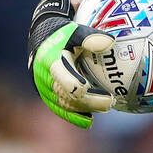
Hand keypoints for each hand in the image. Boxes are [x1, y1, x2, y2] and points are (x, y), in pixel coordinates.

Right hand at [27, 0, 113, 128]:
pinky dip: (74, 116)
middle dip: (88, 100)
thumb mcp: (75, 31)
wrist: (42, 43)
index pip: (59, 73)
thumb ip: (91, 37)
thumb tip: (111, 42)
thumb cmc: (64, 36)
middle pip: (65, 93)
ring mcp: (45, 90)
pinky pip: (61, 110)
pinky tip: (89, 121)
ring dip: (85, 108)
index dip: (71, 82)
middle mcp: (44, 77)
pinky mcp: (48, 98)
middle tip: (109, 101)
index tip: (86, 87)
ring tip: (107, 106)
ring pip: (64, 104)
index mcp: (50, 60)